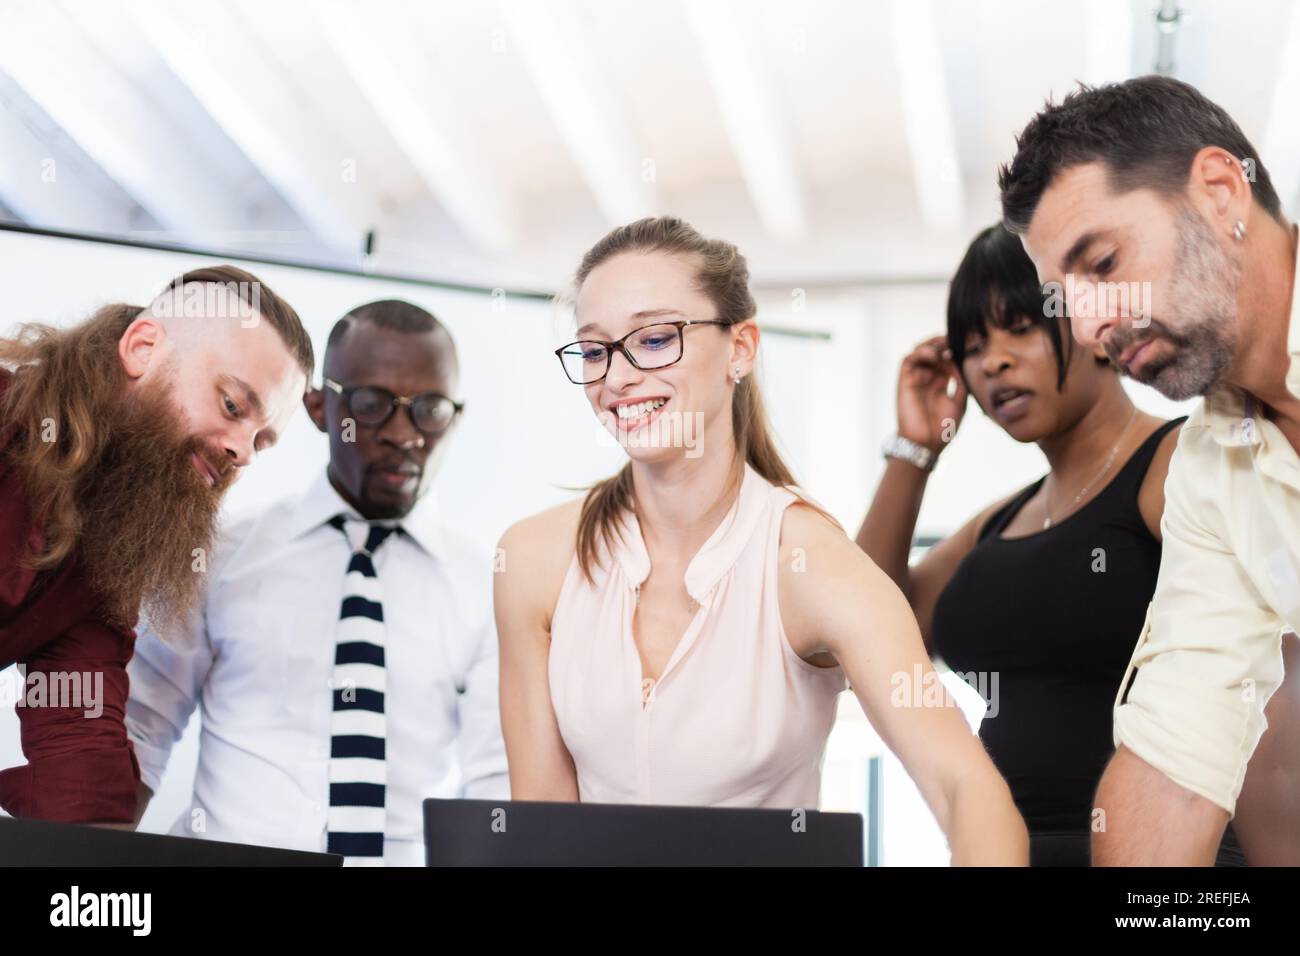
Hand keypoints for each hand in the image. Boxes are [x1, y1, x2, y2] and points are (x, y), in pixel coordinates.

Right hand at [896, 335, 967, 454]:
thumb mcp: (960, 402)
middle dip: (943, 342)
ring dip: (931, 344)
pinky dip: (921, 352)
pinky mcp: (904, 381)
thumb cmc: (943, 428)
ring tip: (944, 345)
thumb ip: (960, 382)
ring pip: (919, 351)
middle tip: (955, 339)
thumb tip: (960, 363)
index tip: (967, 346)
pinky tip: (934, 355)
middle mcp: (927, 378)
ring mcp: (915, 378)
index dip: (954, 349)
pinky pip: (909, 359)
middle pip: (933, 350)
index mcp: (940, 383)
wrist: (926, 443)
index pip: (945, 358)